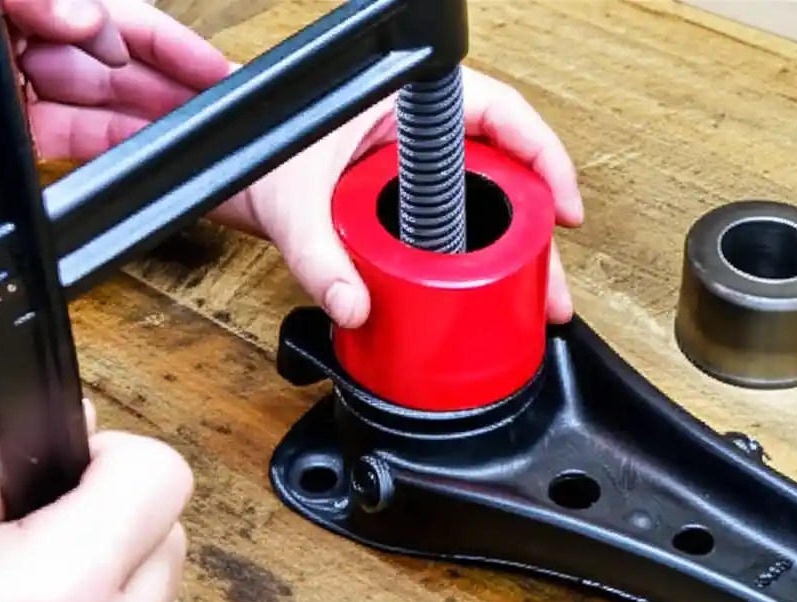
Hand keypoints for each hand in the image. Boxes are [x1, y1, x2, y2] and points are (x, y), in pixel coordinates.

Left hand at [0, 0, 229, 214]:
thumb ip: (23, 2)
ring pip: (104, 103)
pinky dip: (115, 148)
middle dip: (168, 82)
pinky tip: (147, 154)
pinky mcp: (13, 143)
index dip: (161, 43)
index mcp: (12, 7)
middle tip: (217, 107)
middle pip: (115, 61)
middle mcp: (21, 43)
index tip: (206, 67)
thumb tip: (89, 17)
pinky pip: (80, 141)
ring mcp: (19, 93)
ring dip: (151, 118)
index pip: (107, 15)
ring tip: (196, 134)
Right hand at [0, 402, 194, 601]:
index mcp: (56, 590)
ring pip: (166, 599)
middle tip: (40, 523)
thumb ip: (12, 461)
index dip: (115, 456)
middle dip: (115, 514)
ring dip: (119, 574)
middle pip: (169, 538)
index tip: (78, 463)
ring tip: (33, 580)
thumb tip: (79, 431)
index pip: (161, 479)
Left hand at [234, 67, 584, 326]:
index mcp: (405, 101)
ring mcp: (415, 164)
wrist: (230, 176)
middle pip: (503, 170)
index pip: (498, 114)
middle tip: (553, 284)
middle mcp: (418, 129)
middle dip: (536, 230)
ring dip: (513, 247)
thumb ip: (319, 260)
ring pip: (484, 198)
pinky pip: (456, 218)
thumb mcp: (293, 208)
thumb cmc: (260, 158)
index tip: (565, 210)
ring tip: (534, 298)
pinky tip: (494, 289)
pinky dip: (479, 252)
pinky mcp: (406, 195)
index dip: (544, 160)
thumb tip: (355, 305)